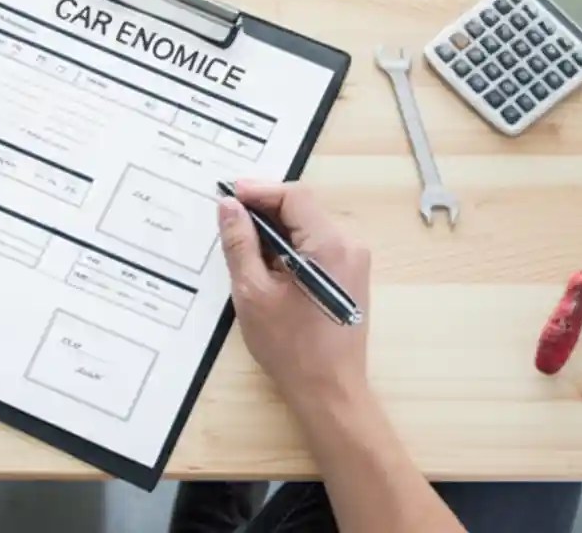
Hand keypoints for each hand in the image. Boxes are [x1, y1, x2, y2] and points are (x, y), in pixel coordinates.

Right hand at [217, 180, 371, 400]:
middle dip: (264, 209)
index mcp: (329, 246)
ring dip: (275, 229)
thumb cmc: (290, 347)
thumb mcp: (253, 292)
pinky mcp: (349, 276)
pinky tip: (265, 263)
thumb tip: (228, 207)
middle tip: (229, 218)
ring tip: (242, 244)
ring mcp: (353, 262)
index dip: (259, 190)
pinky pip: (316, 246)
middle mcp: (349, 246)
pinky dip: (289, 246)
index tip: (228, 195)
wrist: (329, 391)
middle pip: (302, 209)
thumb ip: (240, 243)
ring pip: (308, 227)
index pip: (294, 196)